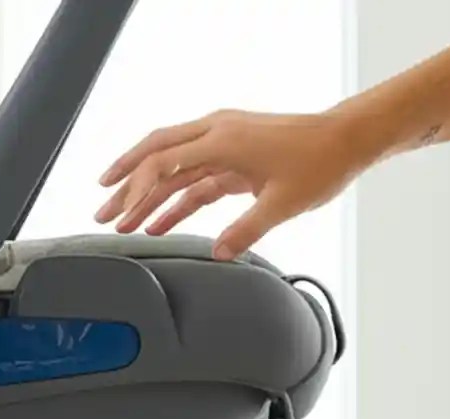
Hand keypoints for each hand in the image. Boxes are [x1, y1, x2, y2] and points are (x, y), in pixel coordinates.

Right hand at [94, 109, 376, 259]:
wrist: (349, 139)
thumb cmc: (320, 162)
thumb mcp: (282, 203)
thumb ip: (245, 230)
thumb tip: (217, 254)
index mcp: (222, 140)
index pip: (163, 161)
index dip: (136, 188)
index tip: (119, 213)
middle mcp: (216, 134)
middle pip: (155, 156)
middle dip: (125, 184)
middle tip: (101, 210)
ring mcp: (223, 143)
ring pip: (172, 169)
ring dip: (147, 195)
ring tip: (122, 223)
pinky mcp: (232, 156)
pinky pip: (194, 178)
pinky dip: (176, 200)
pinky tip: (159, 224)